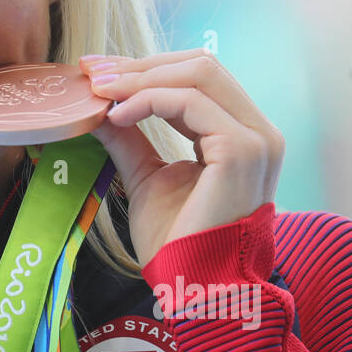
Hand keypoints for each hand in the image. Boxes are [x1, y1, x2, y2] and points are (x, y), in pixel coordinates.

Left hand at [78, 50, 283, 270]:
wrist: (194, 286)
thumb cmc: (177, 242)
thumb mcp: (147, 177)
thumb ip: (129, 138)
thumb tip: (98, 107)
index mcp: (241, 135)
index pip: (198, 79)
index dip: (148, 69)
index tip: (99, 71)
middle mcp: (258, 132)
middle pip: (201, 66)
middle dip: (141, 65)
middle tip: (93, 73)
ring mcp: (256, 139)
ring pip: (198, 74)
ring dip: (141, 78)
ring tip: (101, 92)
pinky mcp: (241, 150)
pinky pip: (189, 102)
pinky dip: (148, 100)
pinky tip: (117, 115)